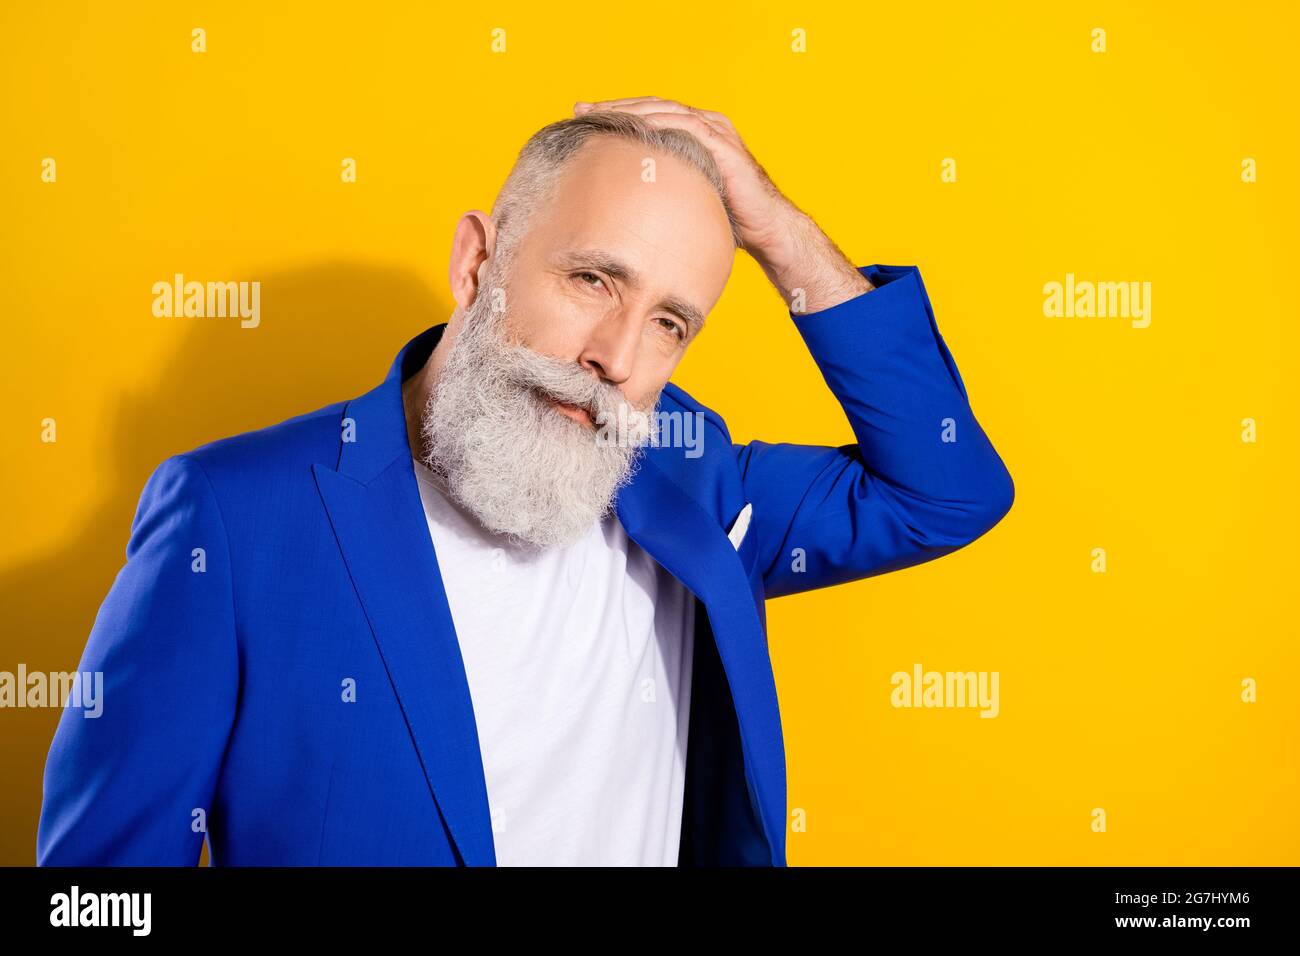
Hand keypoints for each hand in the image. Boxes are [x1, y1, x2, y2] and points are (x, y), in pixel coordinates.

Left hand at [574, 96, 872, 311]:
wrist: (766, 230)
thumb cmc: (726, 218)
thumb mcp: (684, 199)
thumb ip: (659, 192)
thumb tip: (618, 210)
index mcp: (693, 132)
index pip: (648, 114)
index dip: (615, 113)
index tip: (582, 118)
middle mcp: (705, 124)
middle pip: (652, 106)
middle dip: (615, 107)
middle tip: (581, 111)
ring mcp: (716, 132)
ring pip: (666, 111)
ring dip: (631, 111)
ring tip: (602, 116)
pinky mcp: (724, 146)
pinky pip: (688, 128)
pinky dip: (661, 125)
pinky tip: (636, 128)